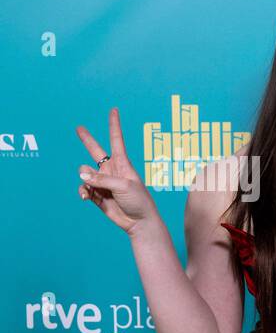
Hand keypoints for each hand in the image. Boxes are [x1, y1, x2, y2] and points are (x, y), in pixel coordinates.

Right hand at [75, 108, 159, 234]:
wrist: (139, 222)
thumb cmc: (138, 201)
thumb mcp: (123, 185)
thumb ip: (101, 178)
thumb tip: (81, 174)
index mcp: (122, 164)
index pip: (116, 140)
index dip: (114, 125)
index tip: (114, 110)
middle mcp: (111, 170)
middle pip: (96, 151)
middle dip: (87, 140)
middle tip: (79, 128)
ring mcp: (104, 182)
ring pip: (85, 173)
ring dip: (85, 179)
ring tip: (91, 186)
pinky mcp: (98, 195)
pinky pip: (84, 188)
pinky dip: (83, 191)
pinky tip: (85, 197)